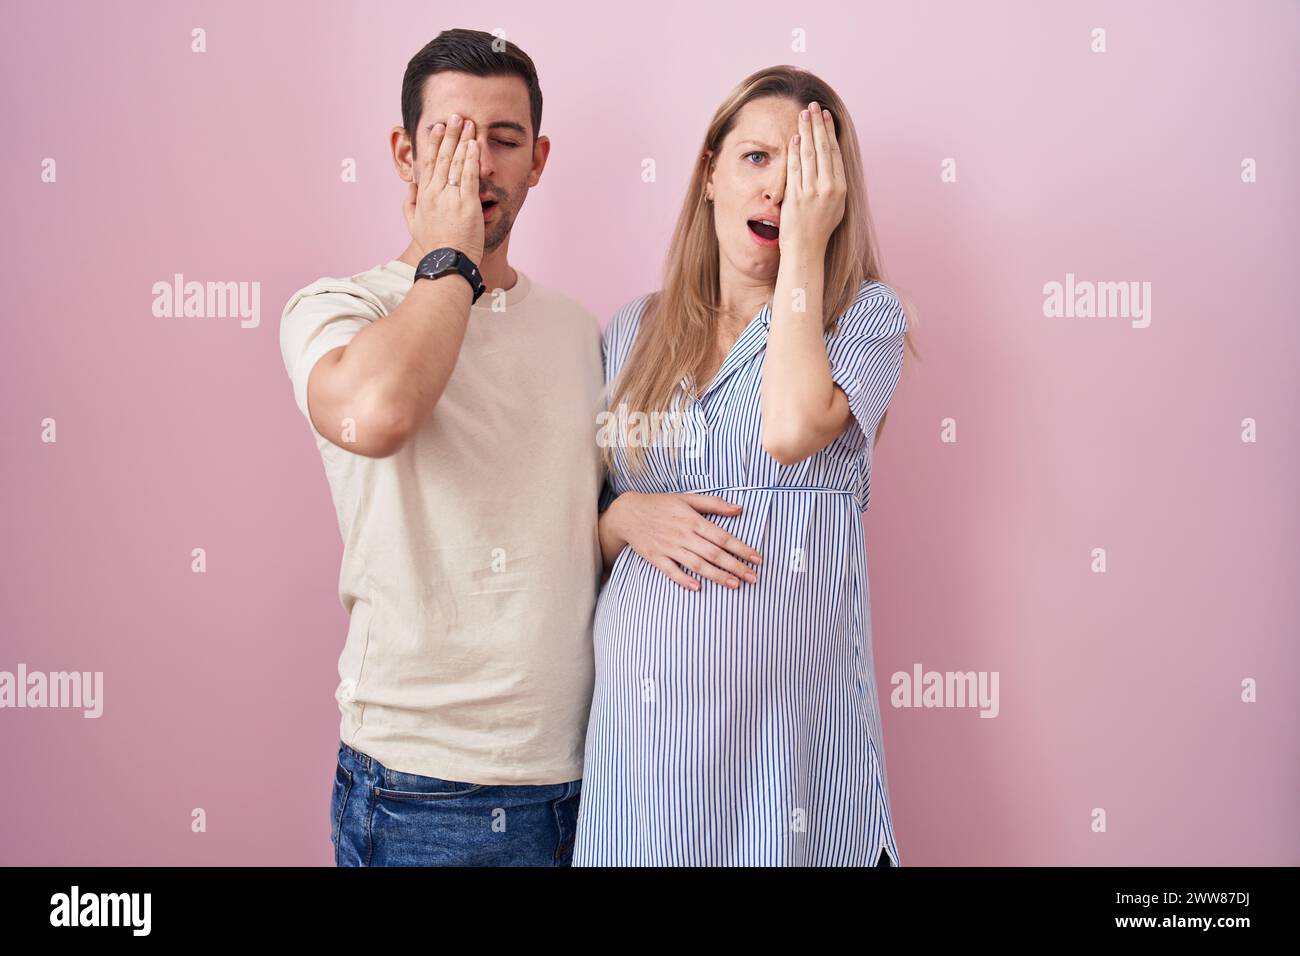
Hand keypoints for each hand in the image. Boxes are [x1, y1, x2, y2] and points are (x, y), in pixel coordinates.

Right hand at [402, 113, 484, 264]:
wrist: (447, 262)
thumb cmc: (434, 246)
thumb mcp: (414, 225)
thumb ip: (409, 204)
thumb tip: (410, 186)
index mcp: (423, 196)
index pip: (428, 163)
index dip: (433, 143)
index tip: (437, 127)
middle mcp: (435, 193)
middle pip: (442, 157)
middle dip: (449, 134)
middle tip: (455, 116)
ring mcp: (451, 197)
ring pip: (456, 162)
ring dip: (463, 140)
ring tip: (468, 124)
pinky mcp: (467, 204)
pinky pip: (469, 176)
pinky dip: (471, 158)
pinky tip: (475, 144)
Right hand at [602, 491, 761, 590]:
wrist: (628, 513)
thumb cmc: (661, 504)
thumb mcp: (687, 498)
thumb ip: (714, 504)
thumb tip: (739, 509)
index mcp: (692, 519)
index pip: (722, 536)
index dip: (741, 548)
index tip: (757, 558)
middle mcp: (682, 534)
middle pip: (713, 553)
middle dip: (735, 566)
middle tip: (753, 578)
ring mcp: (668, 547)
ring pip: (696, 564)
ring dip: (716, 575)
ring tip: (735, 585)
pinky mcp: (655, 557)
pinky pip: (671, 571)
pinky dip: (683, 579)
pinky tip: (697, 588)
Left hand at [778, 101, 845, 255]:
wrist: (806, 249)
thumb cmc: (820, 228)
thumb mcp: (836, 206)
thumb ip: (835, 183)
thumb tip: (832, 162)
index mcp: (840, 188)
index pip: (835, 152)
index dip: (830, 132)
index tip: (826, 116)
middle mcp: (828, 187)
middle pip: (823, 149)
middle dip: (818, 124)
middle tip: (813, 106)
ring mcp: (811, 192)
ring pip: (809, 155)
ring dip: (806, 131)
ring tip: (804, 114)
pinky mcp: (796, 196)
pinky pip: (795, 169)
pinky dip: (795, 152)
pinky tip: (794, 137)